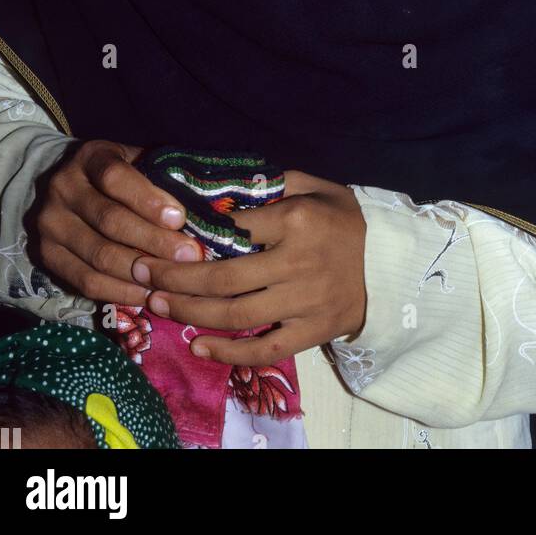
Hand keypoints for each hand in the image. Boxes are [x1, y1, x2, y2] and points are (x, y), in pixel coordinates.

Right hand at [28, 140, 201, 304]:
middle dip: (154, 240)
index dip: (148, 199)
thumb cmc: (121, 175)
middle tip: (190, 256)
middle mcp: (63, 188)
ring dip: (140, 271)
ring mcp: (51, 224)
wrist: (71, 187)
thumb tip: (204, 202)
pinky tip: (148, 292)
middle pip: (110, 220)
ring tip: (174, 279)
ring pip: (99, 255)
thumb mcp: (137, 160)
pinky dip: (120, 291)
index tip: (179, 218)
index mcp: (90, 157)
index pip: (115, 176)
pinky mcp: (47, 256)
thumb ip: (161, 175)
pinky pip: (86, 281)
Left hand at [129, 170, 367, 367]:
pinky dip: (229, 352)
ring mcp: (304, 302)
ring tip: (157, 303)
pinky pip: (265, 349)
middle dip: (175, 277)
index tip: (166, 234)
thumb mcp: (317, 185)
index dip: (197, 232)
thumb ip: (275, 182)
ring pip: (235, 314)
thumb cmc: (348, 219)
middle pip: (223, 277)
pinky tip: (198, 345)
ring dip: (190, 311)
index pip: (235, 227)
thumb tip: (226, 184)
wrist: (394, 263)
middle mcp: (297, 262)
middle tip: (142, 273)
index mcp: (297, 220)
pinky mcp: (312, 331)